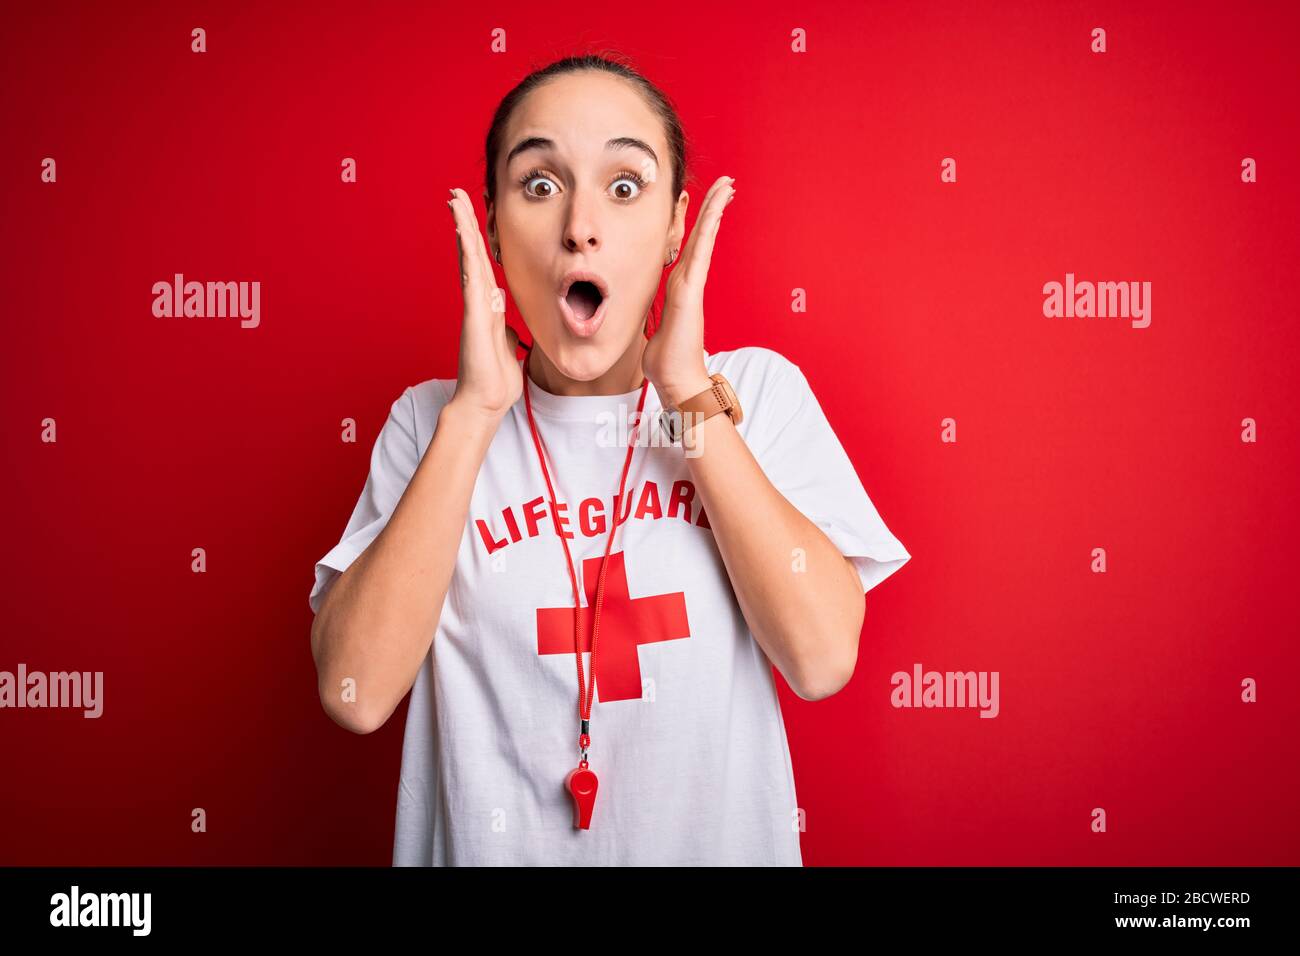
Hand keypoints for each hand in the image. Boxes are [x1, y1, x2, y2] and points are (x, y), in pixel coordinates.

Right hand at [445, 187, 521, 420]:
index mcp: (486, 307)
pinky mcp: (474, 316)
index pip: (481, 264)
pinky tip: (464, 232)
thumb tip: (504, 320)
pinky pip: (471, 278)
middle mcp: (477, 302)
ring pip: (468, 259)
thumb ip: (504, 330)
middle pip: (469, 253)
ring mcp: (473, 307)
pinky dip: (468, 254)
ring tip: (454, 200)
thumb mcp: (507, 347)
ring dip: (462, 228)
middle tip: (454, 194)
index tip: (470, 215)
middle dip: (463, 222)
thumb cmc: (495, 380)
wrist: (485, 403)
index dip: (475, 239)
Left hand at [643, 175, 736, 408]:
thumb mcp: (654, 332)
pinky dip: (709, 227)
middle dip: (713, 208)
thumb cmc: (665, 362)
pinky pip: (701, 250)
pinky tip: (716, 209)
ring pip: (705, 237)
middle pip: (702, 235)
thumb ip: (655, 322)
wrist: (675, 379)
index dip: (700, 223)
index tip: (708, 204)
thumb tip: (651, 326)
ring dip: (715, 209)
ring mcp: (691, 283)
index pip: (691, 247)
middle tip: (726, 184)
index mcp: (680, 287)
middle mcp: (688, 280)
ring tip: (727, 186)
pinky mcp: (690, 288)